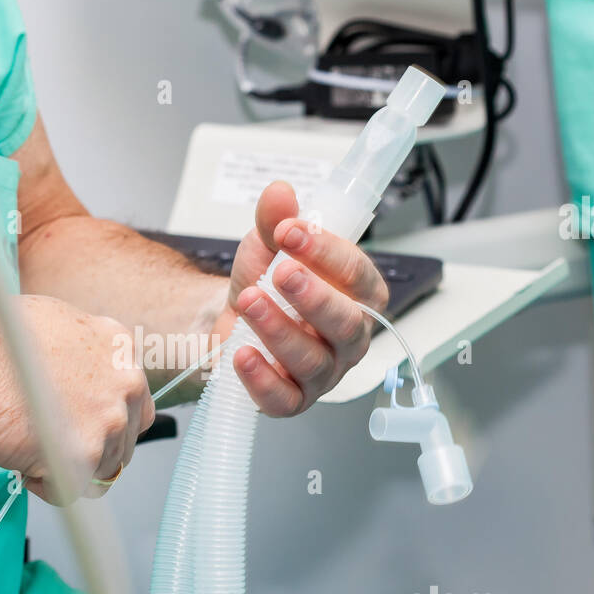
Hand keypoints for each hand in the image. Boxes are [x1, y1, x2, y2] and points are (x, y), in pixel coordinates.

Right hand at [0, 295, 153, 503]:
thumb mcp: (58, 326)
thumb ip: (86, 357)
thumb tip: (84, 381)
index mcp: (121, 349)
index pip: (135, 404)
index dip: (104, 421)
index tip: (80, 426)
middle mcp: (126, 383)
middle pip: (124, 441)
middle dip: (89, 447)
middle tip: (49, 437)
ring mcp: (108, 421)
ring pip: (100, 470)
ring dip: (66, 465)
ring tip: (27, 441)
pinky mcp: (83, 456)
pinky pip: (70, 491)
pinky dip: (44, 484)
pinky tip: (21, 457)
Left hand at [216, 180, 389, 415]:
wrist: (234, 323)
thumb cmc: (267, 285)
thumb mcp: (268, 246)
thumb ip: (275, 219)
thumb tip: (279, 193)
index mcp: (360, 295)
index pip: (357, 273)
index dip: (325, 250)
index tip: (289, 230)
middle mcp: (349, 337)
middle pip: (345, 322)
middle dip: (313, 295)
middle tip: (281, 270)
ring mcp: (324, 373)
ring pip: (311, 359)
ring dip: (278, 328)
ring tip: (248, 300)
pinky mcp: (292, 400)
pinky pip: (282, 398)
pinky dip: (260, 378)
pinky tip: (241, 354)